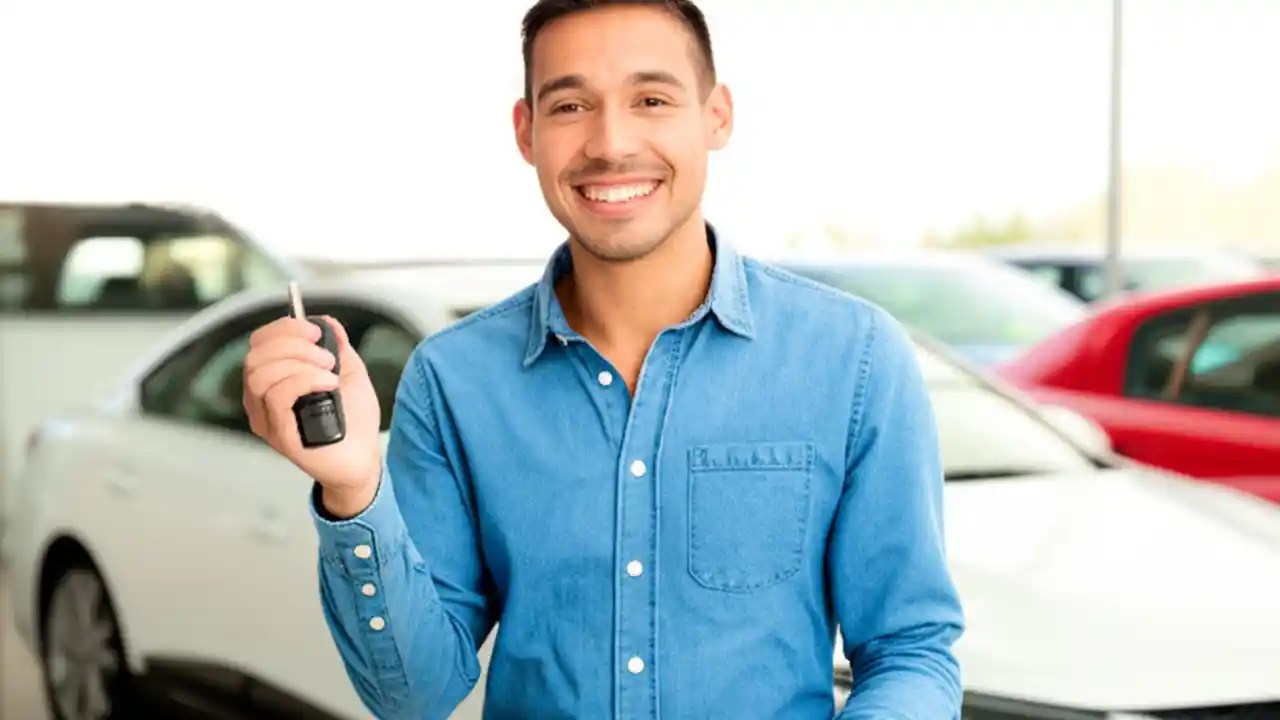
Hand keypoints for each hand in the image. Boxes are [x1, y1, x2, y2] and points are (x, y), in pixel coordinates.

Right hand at [243, 315, 381, 515]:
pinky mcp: (281, 436)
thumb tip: (326, 321)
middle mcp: (262, 401)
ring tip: (329, 373)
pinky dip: (305, 381)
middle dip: (293, 344)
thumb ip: (336, 346)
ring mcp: (268, 420)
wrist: (365, 458)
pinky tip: (329, 385)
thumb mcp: (349, 372)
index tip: (315, 331)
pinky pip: (278, 398)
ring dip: (300, 363)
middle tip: (327, 356)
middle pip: (255, 357)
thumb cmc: (355, 420)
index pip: (258, 344)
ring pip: (261, 376)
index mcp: (273, 380)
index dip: (283, 329)